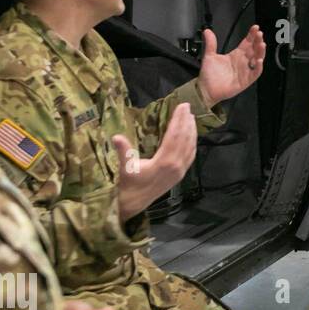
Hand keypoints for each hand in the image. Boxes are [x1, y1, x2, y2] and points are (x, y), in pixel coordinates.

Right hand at [112, 102, 196, 220]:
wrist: (135, 202)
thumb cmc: (129, 183)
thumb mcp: (124, 166)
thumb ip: (123, 151)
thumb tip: (116, 137)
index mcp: (164, 162)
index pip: (174, 136)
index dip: (178, 120)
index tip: (182, 107)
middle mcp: (176, 166)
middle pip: (185, 139)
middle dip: (187, 122)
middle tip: (188, 107)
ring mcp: (180, 171)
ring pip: (191, 147)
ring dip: (192, 131)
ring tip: (191, 118)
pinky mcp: (181, 174)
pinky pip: (191, 156)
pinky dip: (192, 143)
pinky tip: (191, 136)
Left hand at [198, 26, 265, 107]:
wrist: (206, 89)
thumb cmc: (209, 75)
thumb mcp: (209, 56)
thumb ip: (211, 43)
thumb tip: (207, 31)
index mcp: (236, 55)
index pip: (247, 43)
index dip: (252, 35)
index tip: (255, 28)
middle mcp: (242, 62)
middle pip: (254, 49)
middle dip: (258, 41)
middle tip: (259, 34)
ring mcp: (245, 70)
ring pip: (257, 59)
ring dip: (260, 52)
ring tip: (261, 44)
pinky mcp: (246, 80)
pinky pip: (255, 73)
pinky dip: (258, 67)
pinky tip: (259, 60)